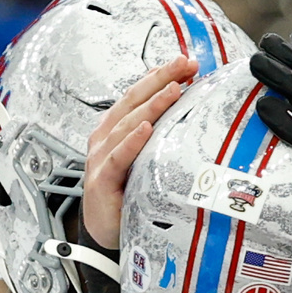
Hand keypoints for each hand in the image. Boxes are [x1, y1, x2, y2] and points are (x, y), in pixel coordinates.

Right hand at [81, 58, 195, 249]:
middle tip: (184, 65)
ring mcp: (101, 157)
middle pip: (133, 101)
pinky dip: (131, 142)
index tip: (185, 63)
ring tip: (172, 90)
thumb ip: (158, 138)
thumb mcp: (143, 159)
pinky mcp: (102, 180)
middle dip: (160, 80)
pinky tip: (145, 129)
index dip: (160, 76)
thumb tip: (190, 116)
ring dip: (151, 105)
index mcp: (115, 129)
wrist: (104, 229)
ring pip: (127, 124)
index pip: (138, 94)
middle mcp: (106, 138)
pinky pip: (118, 158)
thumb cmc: (124, 192)